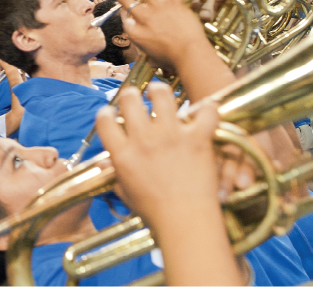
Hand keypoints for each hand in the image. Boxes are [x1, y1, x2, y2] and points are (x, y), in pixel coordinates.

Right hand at [97, 83, 220, 229]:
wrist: (185, 222)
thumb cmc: (155, 213)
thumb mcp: (126, 193)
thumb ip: (116, 175)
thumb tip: (108, 165)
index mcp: (122, 154)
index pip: (104, 120)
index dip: (106, 113)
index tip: (110, 113)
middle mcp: (143, 140)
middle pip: (130, 100)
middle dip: (130, 95)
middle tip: (135, 97)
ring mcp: (171, 136)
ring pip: (162, 95)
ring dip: (159, 91)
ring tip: (160, 92)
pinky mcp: (197, 138)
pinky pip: (205, 112)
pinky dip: (207, 109)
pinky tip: (204, 110)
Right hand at [117, 0, 206, 67]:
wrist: (187, 53)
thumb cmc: (171, 59)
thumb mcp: (151, 58)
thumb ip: (147, 51)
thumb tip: (150, 57)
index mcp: (135, 32)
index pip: (125, 19)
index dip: (124, 13)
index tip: (124, 11)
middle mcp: (143, 17)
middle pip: (129, 2)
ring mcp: (158, 8)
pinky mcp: (175, 3)